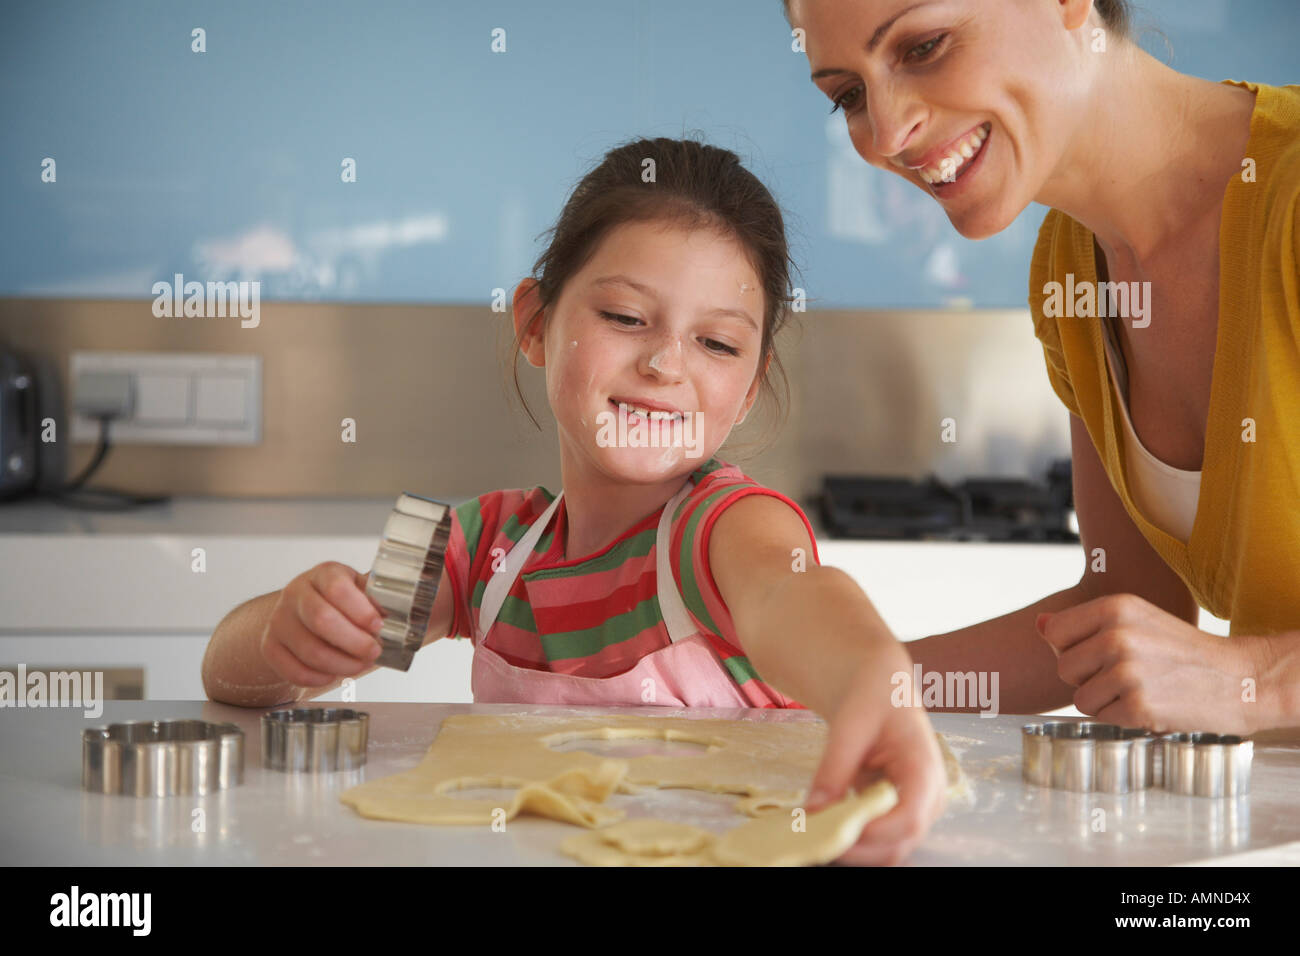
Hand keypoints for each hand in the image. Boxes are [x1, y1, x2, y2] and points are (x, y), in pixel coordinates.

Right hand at [261, 562, 384, 686]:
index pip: (337, 588)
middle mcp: (296, 593)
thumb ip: (378, 599)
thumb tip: (398, 612)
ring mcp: (279, 619)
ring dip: (341, 664)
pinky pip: (292, 669)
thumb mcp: (361, 590)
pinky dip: (318, 677)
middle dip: (354, 642)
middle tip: (374, 651)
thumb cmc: (342, 603)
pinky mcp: (270, 646)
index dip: (360, 611)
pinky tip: (335, 674)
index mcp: (323, 574)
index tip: (379, 626)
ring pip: (309, 649)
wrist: (305, 611)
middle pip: (321, 619)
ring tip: (360, 665)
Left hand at [805, 649, 947, 865]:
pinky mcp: (897, 813)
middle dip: (858, 849)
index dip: (873, 833)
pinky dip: (854, 841)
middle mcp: (928, 797)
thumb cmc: (873, 697)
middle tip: (814, 838)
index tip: (835, 831)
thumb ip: (834, 769)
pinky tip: (826, 827)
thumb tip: (813, 811)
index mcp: (924, 769)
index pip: (909, 818)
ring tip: (816, 834)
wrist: (881, 688)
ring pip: (889, 849)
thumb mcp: (849, 726)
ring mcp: (915, 809)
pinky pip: (879, 840)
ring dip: (855, 849)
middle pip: (900, 843)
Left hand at [1036, 593, 1264, 733]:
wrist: (1238, 679)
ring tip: (1138, 688)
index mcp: (1114, 608)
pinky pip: (1102, 717)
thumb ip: (1084, 623)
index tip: (1097, 651)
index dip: (1069, 647)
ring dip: (1104, 701)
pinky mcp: (1138, 706)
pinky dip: (1121, 717)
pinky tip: (1149, 703)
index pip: (1053, 633)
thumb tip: (1039, 624)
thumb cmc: (1179, 649)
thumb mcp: (1135, 620)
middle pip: (1063, 668)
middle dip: (1087, 677)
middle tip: (1125, 674)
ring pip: (1080, 697)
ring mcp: (1128, 672)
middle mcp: (1117, 636)